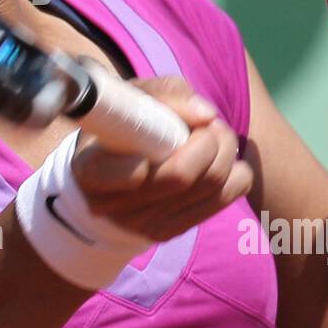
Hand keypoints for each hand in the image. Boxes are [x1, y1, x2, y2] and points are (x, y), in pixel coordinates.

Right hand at [71, 76, 252, 242]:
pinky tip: (221, 160)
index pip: (132, 173)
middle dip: (210, 140)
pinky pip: (225, 199)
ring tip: (215, 135)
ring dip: (226, 151)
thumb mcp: (133, 98)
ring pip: (211, 187)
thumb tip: (206, 115)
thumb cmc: (122, 126)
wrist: (111, 173)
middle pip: (182, 176)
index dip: (166, 148)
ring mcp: (142, 225)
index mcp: (92, 170)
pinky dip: (235, 174)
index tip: (172, 126)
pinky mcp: (171, 232)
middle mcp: (113, 205)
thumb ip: (166, 95)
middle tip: (209, 124)